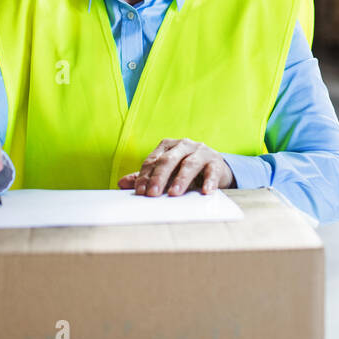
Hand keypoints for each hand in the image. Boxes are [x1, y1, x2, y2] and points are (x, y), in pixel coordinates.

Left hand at [119, 139, 233, 196]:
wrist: (215, 168)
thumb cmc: (185, 170)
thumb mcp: (165, 173)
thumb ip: (146, 177)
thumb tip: (121, 183)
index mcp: (167, 146)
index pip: (152, 161)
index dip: (145, 176)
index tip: (140, 192)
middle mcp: (183, 145)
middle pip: (168, 160)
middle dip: (158, 178)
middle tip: (152, 194)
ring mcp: (200, 152)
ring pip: (189, 164)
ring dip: (181, 179)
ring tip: (174, 193)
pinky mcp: (216, 162)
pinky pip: (212, 171)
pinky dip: (209, 181)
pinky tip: (205, 191)